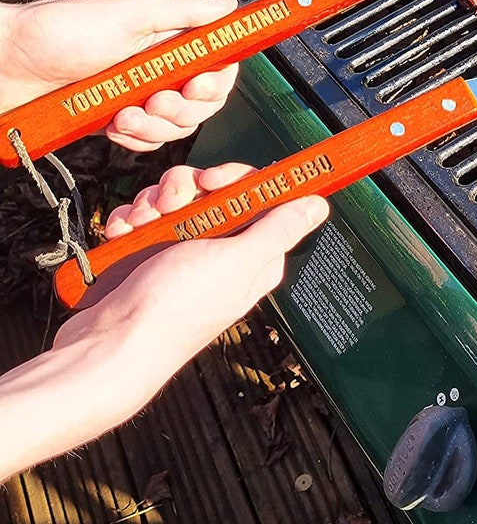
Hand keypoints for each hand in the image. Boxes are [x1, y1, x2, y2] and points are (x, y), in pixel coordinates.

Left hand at [0, 0, 240, 150]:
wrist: (5, 66)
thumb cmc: (54, 33)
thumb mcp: (126, 14)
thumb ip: (182, 11)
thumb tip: (226, 7)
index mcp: (165, 40)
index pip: (216, 64)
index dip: (216, 80)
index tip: (199, 84)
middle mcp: (158, 68)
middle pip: (202, 103)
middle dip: (181, 108)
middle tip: (154, 99)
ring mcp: (139, 97)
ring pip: (176, 126)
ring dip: (154, 126)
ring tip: (123, 113)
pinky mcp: (119, 121)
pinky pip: (148, 141)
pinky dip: (135, 139)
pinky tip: (114, 126)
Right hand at [0, 190, 328, 480]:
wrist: (110, 343)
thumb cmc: (176, 309)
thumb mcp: (237, 261)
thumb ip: (278, 229)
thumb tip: (318, 205)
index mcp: (254, 254)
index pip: (259, 197)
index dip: (236, 180)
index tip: (213, 181)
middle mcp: (222, 251)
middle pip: (212, 191)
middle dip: (185, 190)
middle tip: (172, 206)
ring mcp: (183, 251)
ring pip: (174, 199)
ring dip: (153, 204)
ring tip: (143, 226)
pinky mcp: (149, 254)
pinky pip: (143, 216)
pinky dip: (130, 219)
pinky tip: (124, 234)